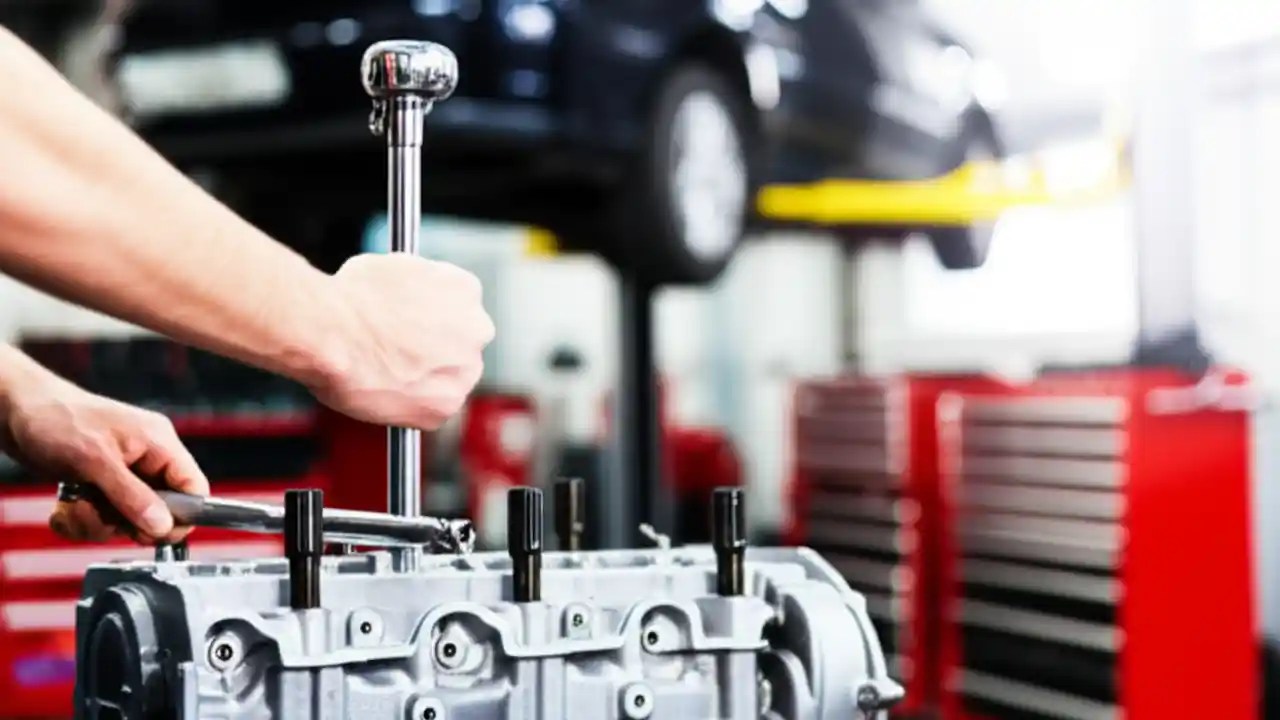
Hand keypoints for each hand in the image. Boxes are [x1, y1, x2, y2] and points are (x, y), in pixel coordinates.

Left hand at [0, 379, 208, 543]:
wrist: (12, 411)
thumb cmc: (55, 418)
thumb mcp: (95, 460)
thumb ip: (132, 495)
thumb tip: (162, 525)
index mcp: (158, 444)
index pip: (193, 488)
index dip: (181, 515)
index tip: (151, 531)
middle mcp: (145, 461)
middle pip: (158, 512)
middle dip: (122, 521)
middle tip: (97, 511)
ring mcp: (121, 476)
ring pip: (126, 521)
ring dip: (94, 522)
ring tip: (72, 505)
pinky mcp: (98, 487)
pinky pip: (101, 520)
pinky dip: (79, 521)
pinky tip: (64, 509)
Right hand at [310, 254, 494, 429]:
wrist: (334, 332)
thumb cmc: (353, 298)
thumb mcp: (392, 268)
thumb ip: (415, 286)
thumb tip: (405, 297)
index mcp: (465, 289)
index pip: (459, 307)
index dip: (430, 319)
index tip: (414, 327)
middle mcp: (477, 329)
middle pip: (461, 344)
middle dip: (435, 351)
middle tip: (401, 355)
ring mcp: (464, 371)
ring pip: (449, 380)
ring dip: (426, 380)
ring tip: (387, 374)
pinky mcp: (445, 407)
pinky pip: (431, 410)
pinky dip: (410, 407)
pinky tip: (385, 392)